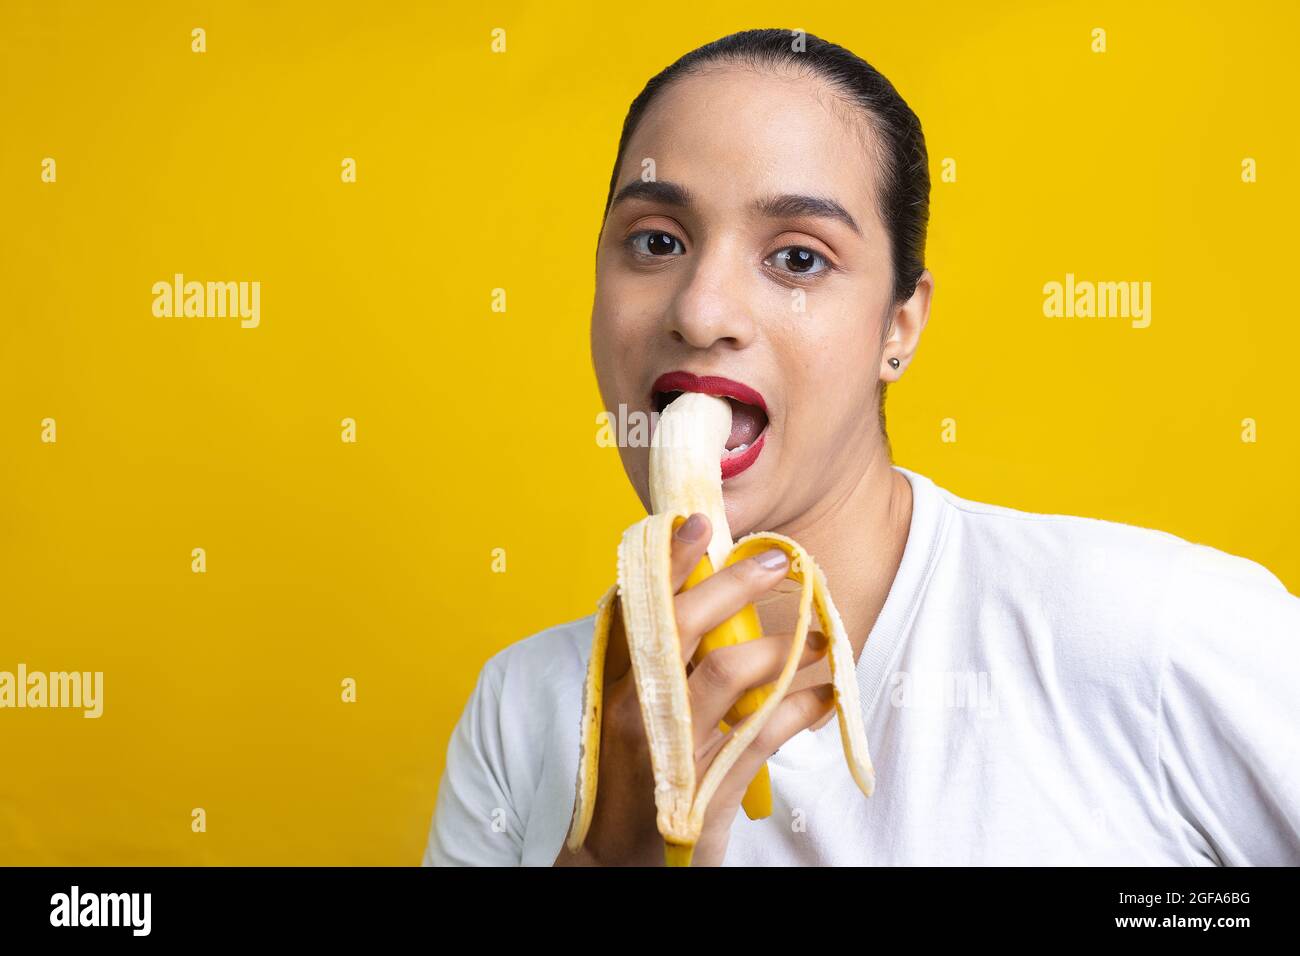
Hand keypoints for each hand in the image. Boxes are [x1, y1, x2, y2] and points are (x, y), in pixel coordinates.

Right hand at [554, 513, 835, 865]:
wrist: (620, 861)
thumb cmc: (635, 773)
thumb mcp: (634, 711)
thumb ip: (661, 662)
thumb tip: (712, 602)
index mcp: (617, 680)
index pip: (637, 605)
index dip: (668, 560)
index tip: (699, 521)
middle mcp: (636, 705)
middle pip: (684, 625)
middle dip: (735, 586)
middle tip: (781, 562)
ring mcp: (670, 745)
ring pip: (729, 671)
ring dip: (783, 646)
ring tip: (821, 638)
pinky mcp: (706, 785)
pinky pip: (764, 732)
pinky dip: (803, 707)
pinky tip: (826, 696)